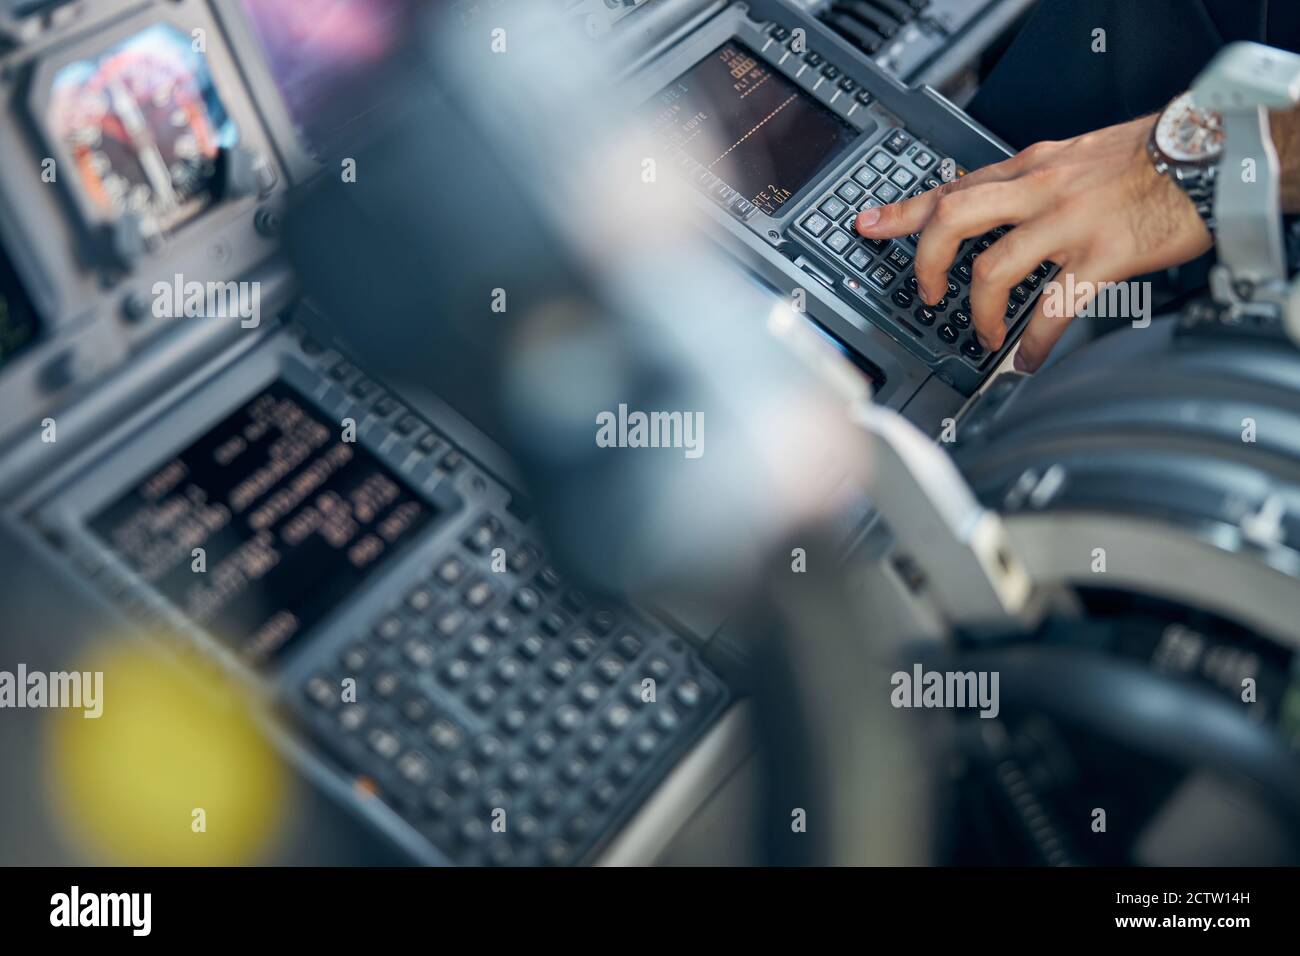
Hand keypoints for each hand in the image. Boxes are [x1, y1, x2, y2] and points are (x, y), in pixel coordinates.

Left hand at [854, 115, 1212, 370]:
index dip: (902, 210)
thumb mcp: (1073, 156)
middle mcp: (1039, 191)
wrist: (1212, 153)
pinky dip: (1034, 343)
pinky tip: (1028, 360)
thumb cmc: (1145, 158)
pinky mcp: (1102, 256)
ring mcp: (1068, 224)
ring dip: (981, 314)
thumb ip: (1030, 183)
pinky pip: (1054, 309)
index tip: (868, 225)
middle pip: (953, 219)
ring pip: (994, 269)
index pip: (951, 187)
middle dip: (926, 262)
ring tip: (986, 336)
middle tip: (926, 294)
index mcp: (1029, 168)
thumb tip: (995, 206)